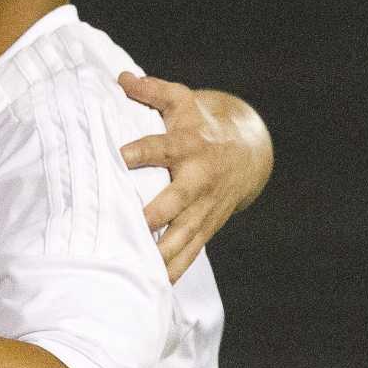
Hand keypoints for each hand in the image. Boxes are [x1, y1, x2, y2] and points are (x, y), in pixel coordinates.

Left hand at [118, 73, 271, 281]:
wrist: (248, 152)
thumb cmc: (202, 124)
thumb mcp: (182, 101)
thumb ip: (151, 91)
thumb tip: (121, 78)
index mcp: (188, 146)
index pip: (161, 147)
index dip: (140, 152)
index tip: (118, 157)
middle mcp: (197, 179)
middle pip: (176, 200)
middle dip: (156, 215)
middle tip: (132, 227)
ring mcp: (204, 207)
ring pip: (184, 234)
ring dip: (162, 254)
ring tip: (138, 271)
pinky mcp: (207, 226)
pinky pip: (190, 252)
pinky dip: (174, 270)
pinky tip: (154, 288)